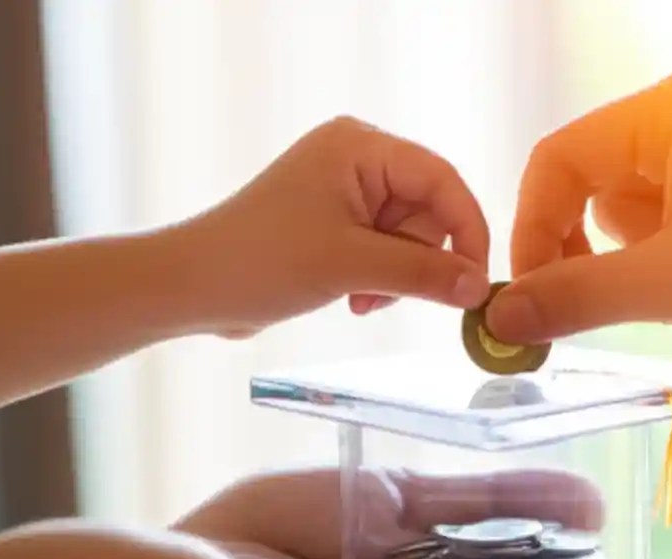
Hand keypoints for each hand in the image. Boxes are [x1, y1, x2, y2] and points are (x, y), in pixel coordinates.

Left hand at [171, 116, 491, 338]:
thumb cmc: (259, 262)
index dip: (468, 231)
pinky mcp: (335, 221)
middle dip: (419, 261)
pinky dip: (379, 278)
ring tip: (361, 299)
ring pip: (410, 237)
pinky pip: (386, 248)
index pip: (442, 180)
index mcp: (360, 146)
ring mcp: (345, 189)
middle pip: (429, 211)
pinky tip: (352, 298)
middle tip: (396, 297)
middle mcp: (356, 158)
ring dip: (397, 276)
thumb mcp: (351, 267)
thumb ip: (423, 274)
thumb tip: (479, 289)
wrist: (192, 287)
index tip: (478, 282)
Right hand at [489, 66, 671, 366]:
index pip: (560, 158)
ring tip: (666, 302)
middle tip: (572, 316)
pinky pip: (668, 232)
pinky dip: (659, 272)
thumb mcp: (670, 287)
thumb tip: (499, 317)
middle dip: (579, 252)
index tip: (527, 300)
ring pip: (627, 216)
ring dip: (624, 268)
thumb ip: (573, 296)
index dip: (531, 229)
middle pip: (589, 183)